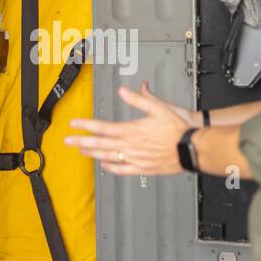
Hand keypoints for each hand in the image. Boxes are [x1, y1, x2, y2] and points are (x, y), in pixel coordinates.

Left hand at [66, 84, 190, 175]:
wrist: (192, 148)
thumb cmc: (178, 129)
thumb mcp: (159, 107)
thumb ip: (139, 99)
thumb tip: (124, 90)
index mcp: (132, 130)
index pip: (103, 127)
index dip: (86, 125)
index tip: (74, 124)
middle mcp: (131, 146)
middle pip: (101, 144)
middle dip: (82, 141)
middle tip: (68, 141)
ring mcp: (136, 158)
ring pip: (108, 157)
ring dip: (93, 153)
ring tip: (82, 151)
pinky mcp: (143, 168)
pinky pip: (122, 170)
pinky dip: (111, 168)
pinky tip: (104, 165)